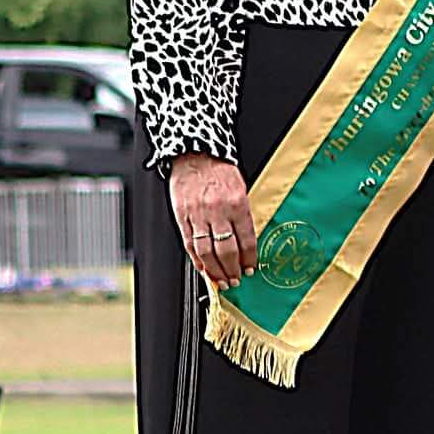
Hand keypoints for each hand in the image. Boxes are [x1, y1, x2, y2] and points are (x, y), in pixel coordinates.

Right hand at [168, 152, 256, 289]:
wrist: (195, 153)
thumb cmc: (220, 170)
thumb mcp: (241, 189)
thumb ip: (242, 215)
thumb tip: (246, 243)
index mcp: (238, 203)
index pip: (246, 239)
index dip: (249, 258)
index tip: (251, 268)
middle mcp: (218, 211)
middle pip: (226, 249)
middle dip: (232, 269)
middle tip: (236, 280)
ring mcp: (197, 215)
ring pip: (206, 251)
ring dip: (214, 270)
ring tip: (221, 280)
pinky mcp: (181, 216)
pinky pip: (189, 243)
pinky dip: (196, 259)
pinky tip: (203, 268)